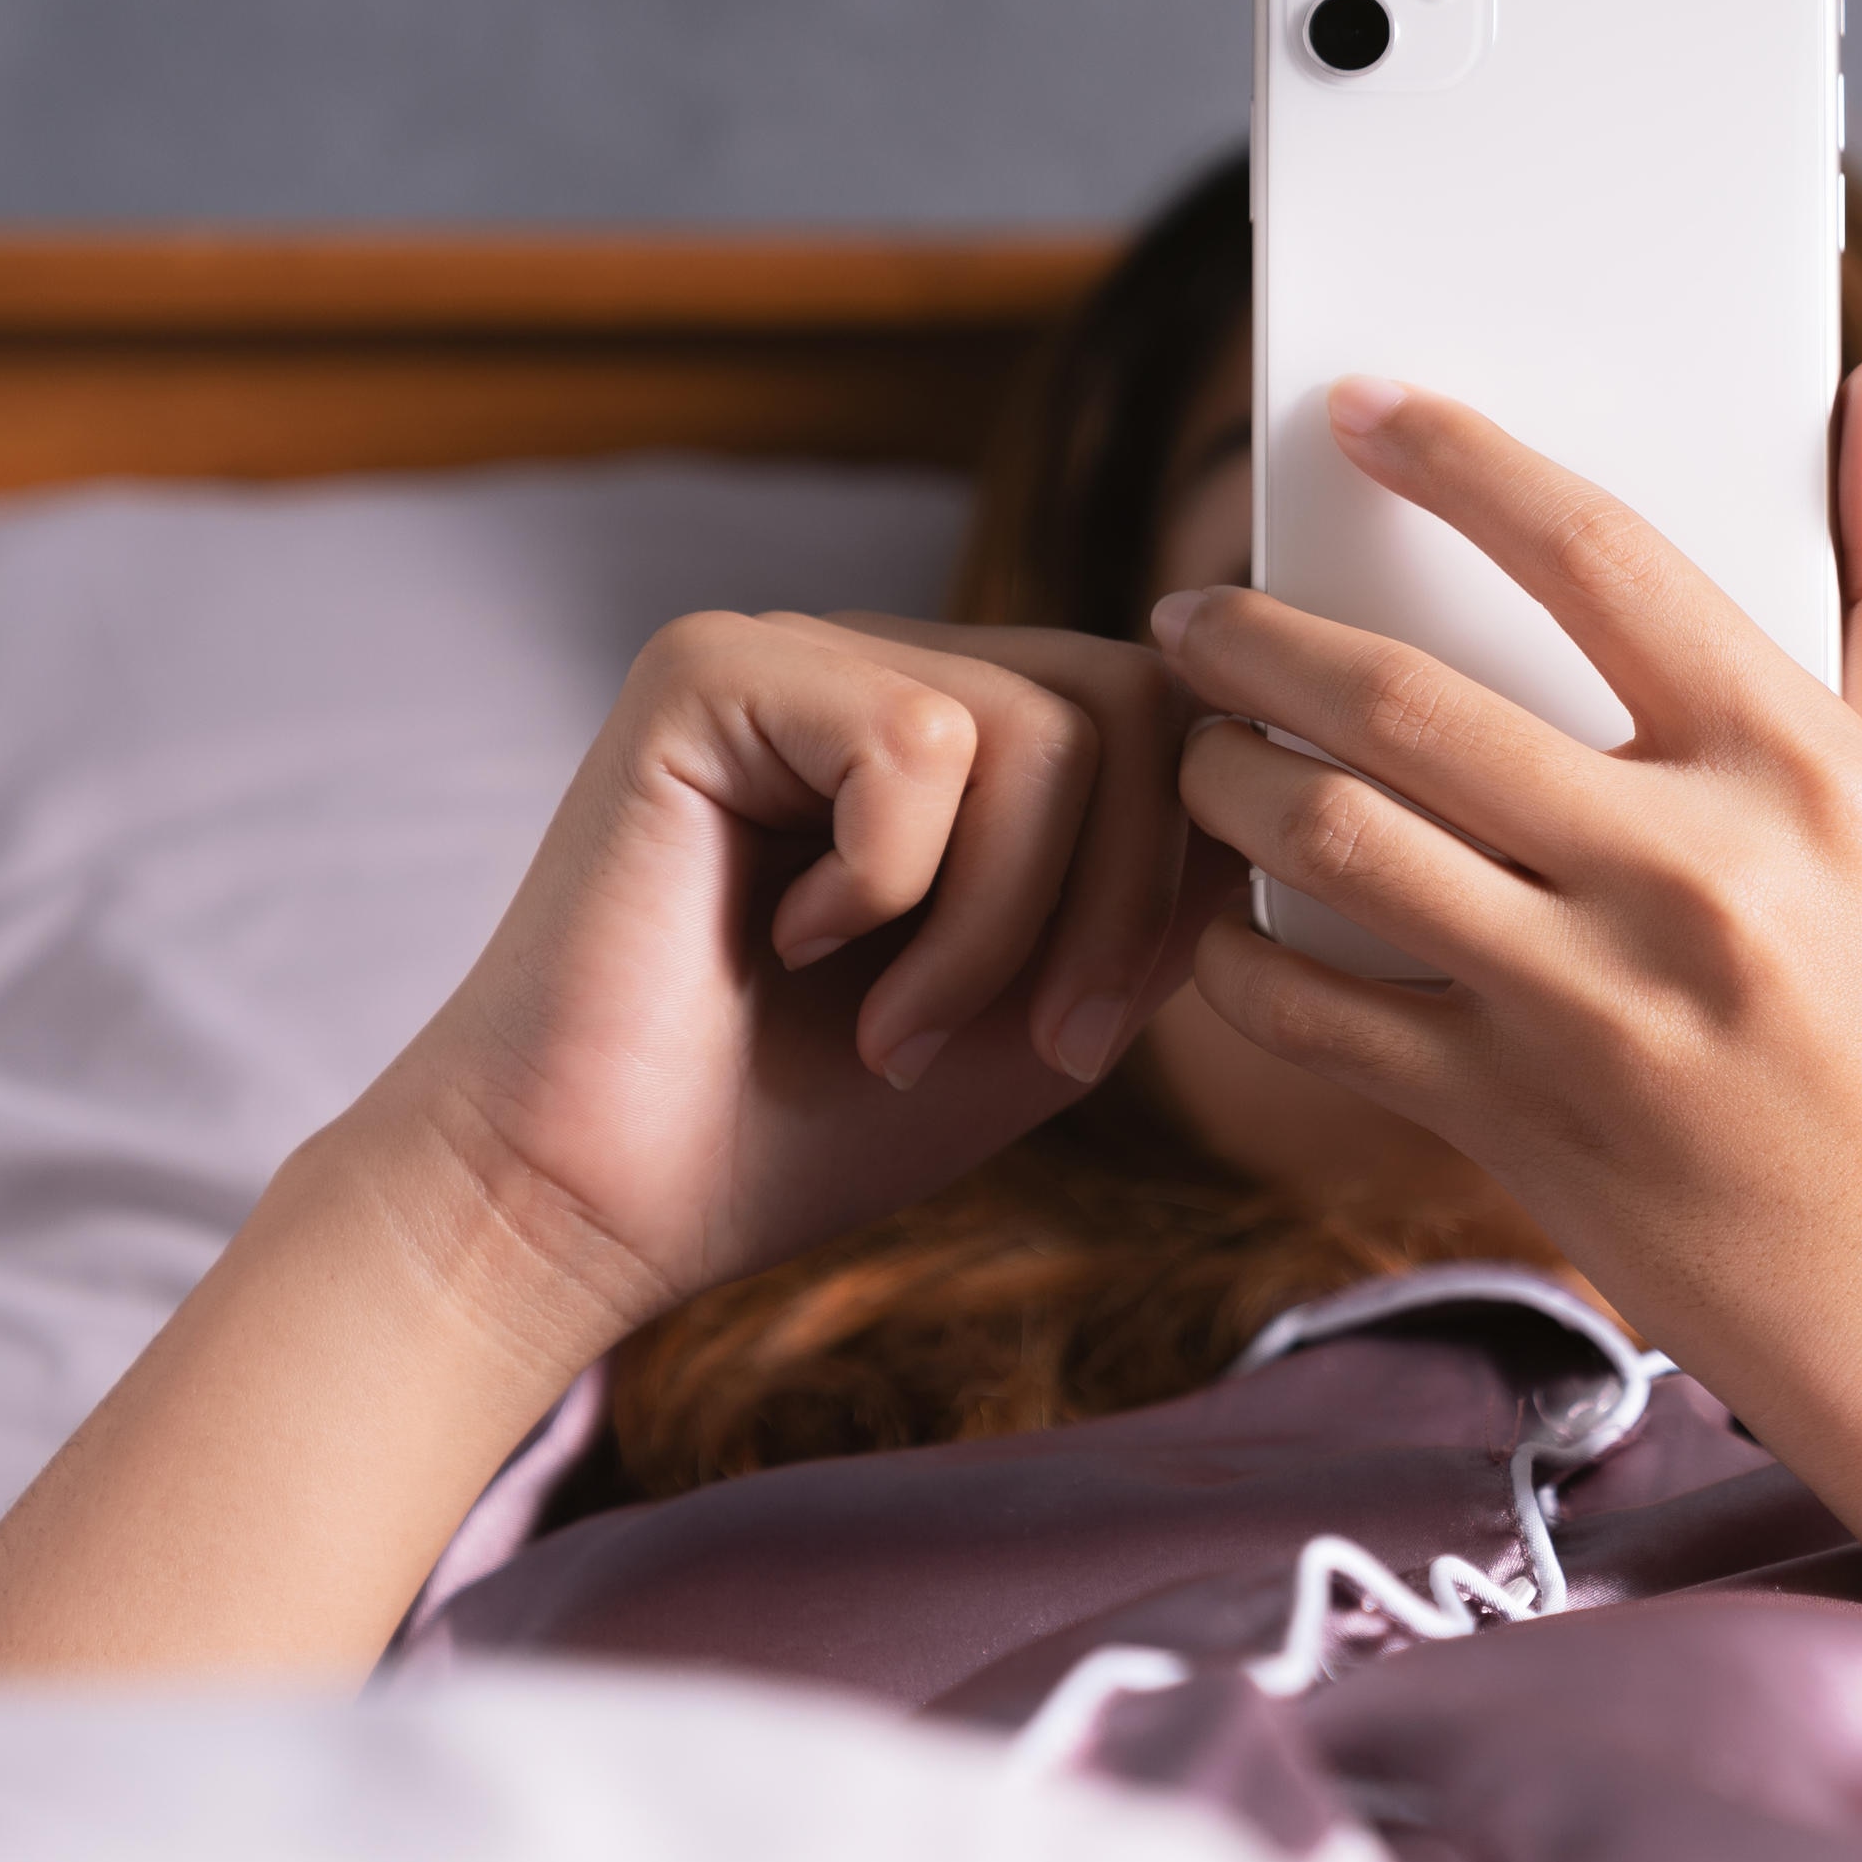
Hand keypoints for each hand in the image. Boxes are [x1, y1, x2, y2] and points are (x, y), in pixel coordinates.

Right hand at [362, 610, 1237, 1374]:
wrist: (591, 1206)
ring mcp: (794, 656)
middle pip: (1132, 703)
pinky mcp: (707, 671)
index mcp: (958, 736)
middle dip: (1112, 906)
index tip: (1087, 1029)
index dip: (1175, 876)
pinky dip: (891, 885)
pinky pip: (917, 738)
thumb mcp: (1038, 1014)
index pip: (1165, 718)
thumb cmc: (796, 1130)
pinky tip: (793, 946)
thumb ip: (1152, 899)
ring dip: (998, 925)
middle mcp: (880, 666)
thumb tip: (1270, 792)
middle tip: (1027, 1043)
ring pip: (1043, 726)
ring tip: (890, 1026)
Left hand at [1156, 356, 1861, 1491]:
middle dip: (1260, 636)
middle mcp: (1692, 876)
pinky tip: (1225, 919)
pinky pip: (1314, 1010)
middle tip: (1194, 614)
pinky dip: (1239, 954)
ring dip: (1225, 775)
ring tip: (1199, 750)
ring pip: (1334, 838)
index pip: (1597, 554)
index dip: (1461, 460)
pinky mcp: (1518, 1126)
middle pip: (1405, 697)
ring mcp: (1592, 1008)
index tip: (1365, 407)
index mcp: (1803, 770)